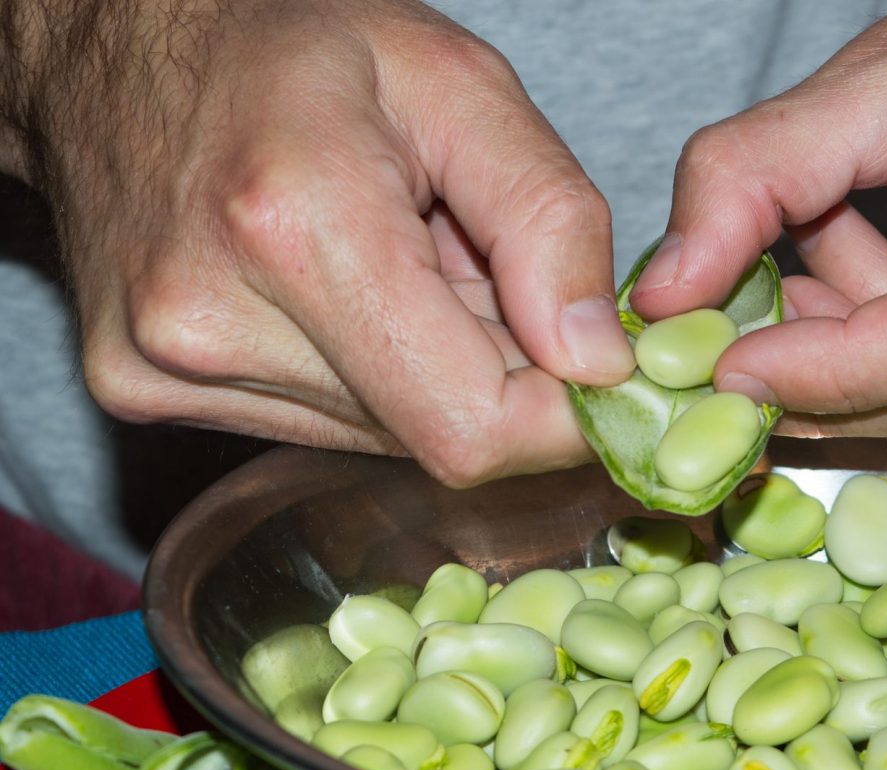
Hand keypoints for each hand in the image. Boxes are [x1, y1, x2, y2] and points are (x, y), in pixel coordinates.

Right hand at [8, 0, 631, 484]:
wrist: (116, 35)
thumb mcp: (459, 82)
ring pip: (382, 440)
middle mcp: (209, 322)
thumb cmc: (291, 38)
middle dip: (494, 371)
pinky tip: (340, 291)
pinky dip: (366, 373)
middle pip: (433, 436)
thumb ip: (550, 218)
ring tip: (395, 262)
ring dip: (427, 369)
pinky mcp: (141, 389)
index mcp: (294, 228)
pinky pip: (318, 426)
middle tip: (475, 268)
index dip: (561, 414)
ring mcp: (161, 367)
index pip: (472, 428)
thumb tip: (599, 362)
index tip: (592, 361)